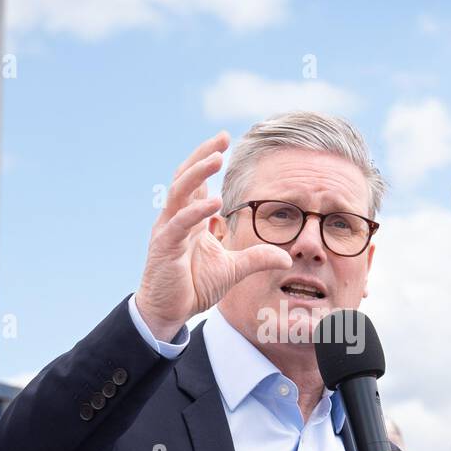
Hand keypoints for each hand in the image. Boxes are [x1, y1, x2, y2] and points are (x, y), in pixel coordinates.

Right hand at [135, 132, 291, 339]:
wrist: (168, 312)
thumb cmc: (192, 287)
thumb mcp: (232, 270)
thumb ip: (256, 258)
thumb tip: (286, 256)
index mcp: (190, 218)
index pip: (196, 181)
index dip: (207, 158)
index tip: (225, 140)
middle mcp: (176, 218)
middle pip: (185, 177)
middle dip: (202, 156)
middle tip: (222, 138)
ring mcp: (168, 230)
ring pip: (179, 192)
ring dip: (197, 173)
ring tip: (216, 158)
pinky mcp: (164, 247)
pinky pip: (179, 224)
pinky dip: (195, 211)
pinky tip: (213, 202)